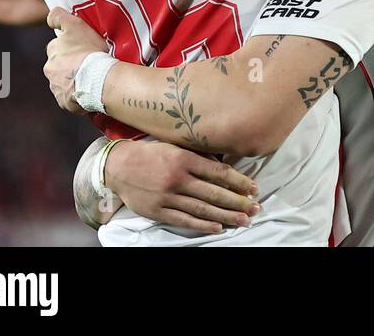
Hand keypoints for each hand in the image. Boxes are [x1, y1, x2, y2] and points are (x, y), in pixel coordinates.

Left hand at [44, 6, 108, 112]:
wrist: (98, 79)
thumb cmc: (90, 51)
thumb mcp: (75, 25)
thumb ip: (59, 17)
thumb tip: (49, 18)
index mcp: (52, 53)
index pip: (57, 47)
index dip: (70, 46)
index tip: (82, 48)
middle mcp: (50, 71)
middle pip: (59, 66)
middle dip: (70, 65)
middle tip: (88, 64)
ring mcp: (57, 89)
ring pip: (65, 82)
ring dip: (75, 80)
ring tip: (93, 78)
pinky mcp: (65, 103)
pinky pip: (72, 98)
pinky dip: (79, 95)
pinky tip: (92, 90)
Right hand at [105, 141, 259, 233]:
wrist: (118, 166)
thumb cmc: (152, 154)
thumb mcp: (176, 147)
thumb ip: (198, 157)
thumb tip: (224, 168)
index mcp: (184, 159)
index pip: (219, 172)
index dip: (238, 181)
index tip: (253, 188)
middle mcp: (177, 178)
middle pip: (214, 193)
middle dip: (237, 202)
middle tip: (255, 208)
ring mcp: (167, 197)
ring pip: (202, 209)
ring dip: (225, 216)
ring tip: (243, 220)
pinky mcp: (157, 211)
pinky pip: (184, 220)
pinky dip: (202, 225)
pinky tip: (218, 227)